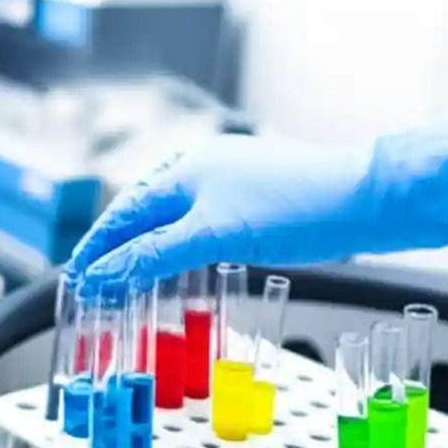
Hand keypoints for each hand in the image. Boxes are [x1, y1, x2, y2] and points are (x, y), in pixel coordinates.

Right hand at [67, 97, 447, 286]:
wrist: (373, 199)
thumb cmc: (299, 208)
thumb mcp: (216, 235)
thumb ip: (157, 253)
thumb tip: (105, 272)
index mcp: (186, 169)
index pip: (124, 213)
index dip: (97, 246)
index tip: (74, 275)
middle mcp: (203, 168)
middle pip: (144, 211)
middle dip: (116, 246)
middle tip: (92, 279)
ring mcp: (232, 181)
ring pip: (173, 216)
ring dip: (146, 246)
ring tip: (127, 275)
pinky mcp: (258, 198)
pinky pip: (201, 221)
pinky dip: (179, 243)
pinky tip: (185, 259)